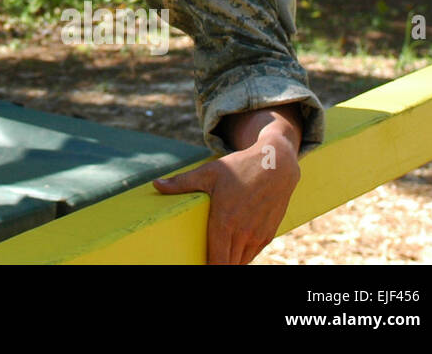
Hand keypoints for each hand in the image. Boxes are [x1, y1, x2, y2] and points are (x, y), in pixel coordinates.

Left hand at [154, 136, 299, 263]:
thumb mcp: (208, 172)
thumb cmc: (239, 167)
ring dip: (229, 262)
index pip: (216, 261)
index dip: (207, 267)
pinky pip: (252, 254)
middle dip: (215, 264)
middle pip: (228, 264)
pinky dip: (241, 257)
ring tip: (215, 257)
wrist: (276, 165)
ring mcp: (257, 236)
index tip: (196, 264)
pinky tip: (231, 252)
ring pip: (240, 262)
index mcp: (224, 221)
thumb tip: (155, 184)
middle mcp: (243, 233)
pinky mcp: (268, 235)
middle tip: (202, 259)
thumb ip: (181, 183)